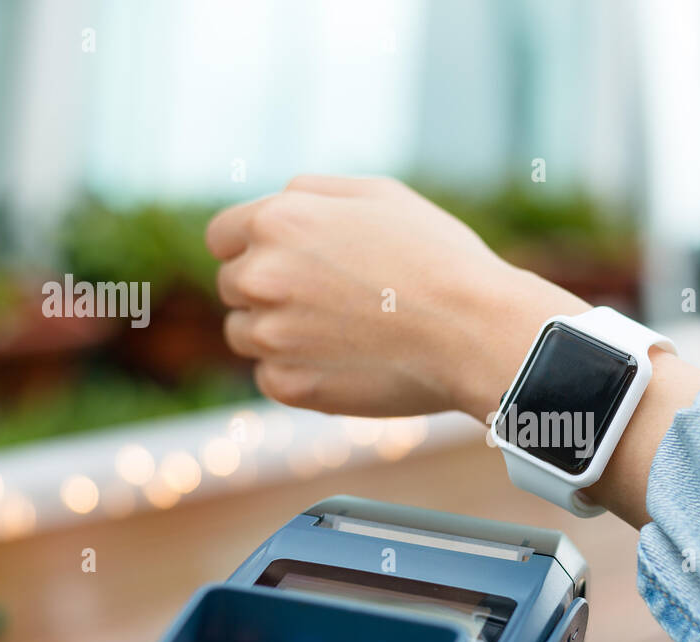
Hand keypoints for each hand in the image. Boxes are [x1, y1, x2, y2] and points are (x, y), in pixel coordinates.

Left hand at [206, 175, 699, 526]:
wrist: (476, 330)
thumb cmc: (439, 257)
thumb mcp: (379, 196)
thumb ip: (312, 195)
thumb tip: (274, 205)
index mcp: (277, 220)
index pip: (223, 236)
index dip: (254, 246)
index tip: (287, 263)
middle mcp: (261, 276)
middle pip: (234, 286)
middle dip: (270, 290)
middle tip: (330, 300)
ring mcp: (272, 336)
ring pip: (247, 334)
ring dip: (280, 332)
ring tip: (344, 331)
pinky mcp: (290, 386)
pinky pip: (271, 377)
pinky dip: (299, 372)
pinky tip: (348, 361)